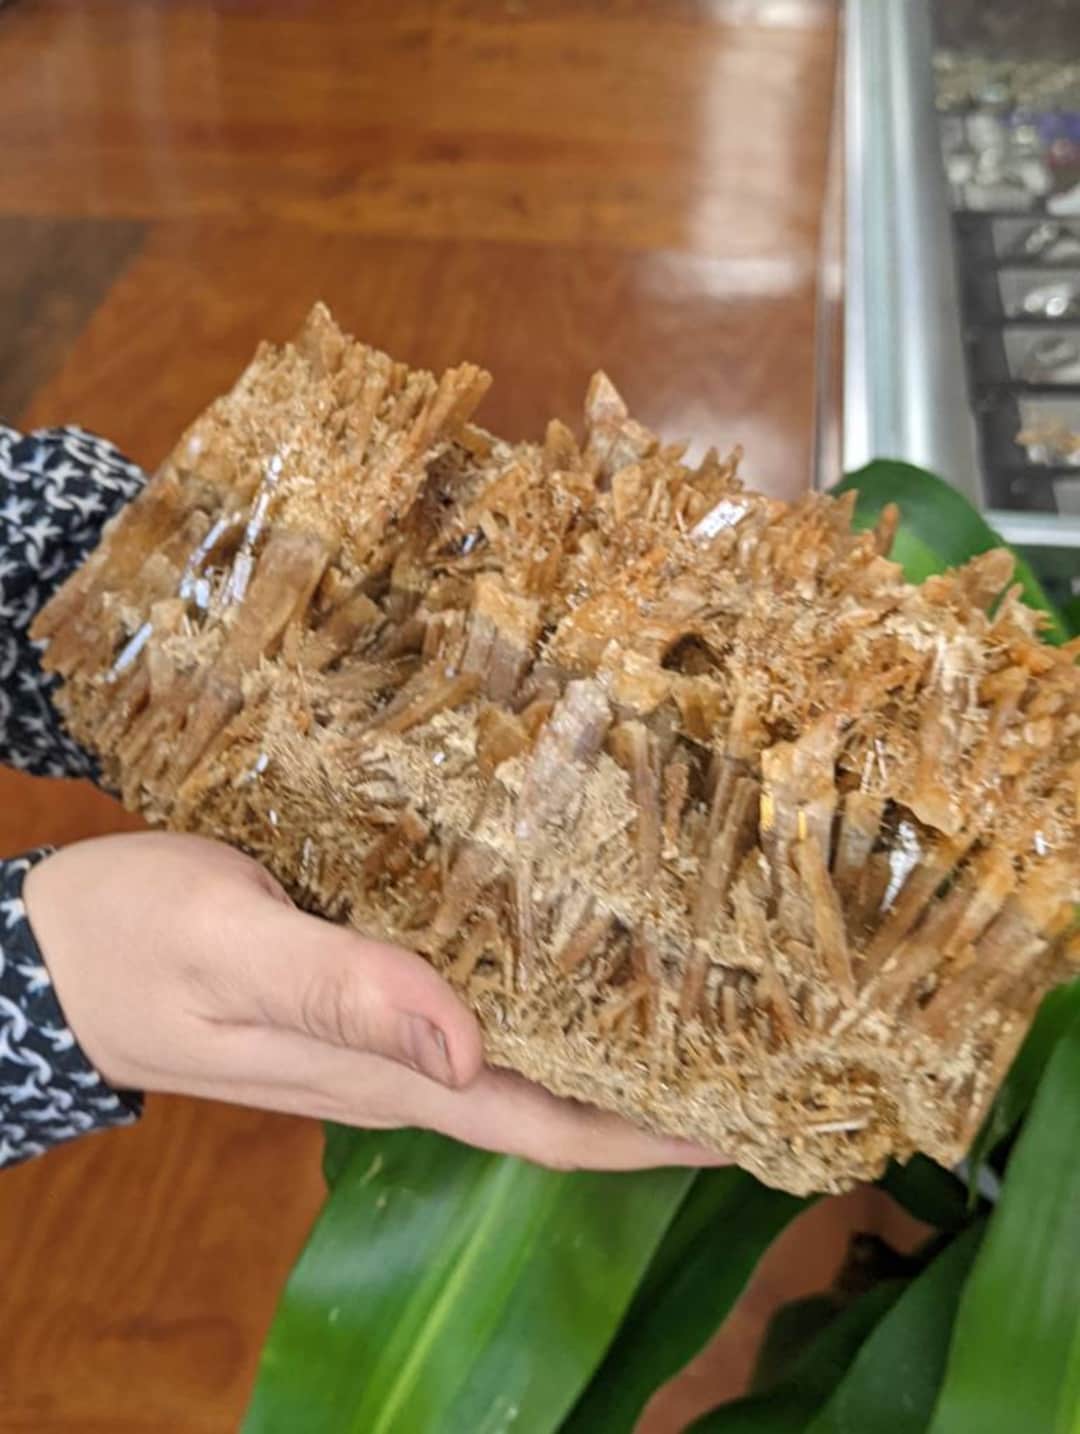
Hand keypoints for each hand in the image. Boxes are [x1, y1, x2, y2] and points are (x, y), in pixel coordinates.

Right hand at [24, 833, 723, 1170]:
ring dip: (609, 1050)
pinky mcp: (356, 1006)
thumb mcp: (229, 947)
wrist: (44, 958)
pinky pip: (473, 1019)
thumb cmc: (128, 939)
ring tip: (706, 1004)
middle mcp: (399, 1075)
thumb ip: (341, 991)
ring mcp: (378, 1047)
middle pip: (553, 1105)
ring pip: (521, 1064)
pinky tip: (577, 957)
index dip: (653, 1138)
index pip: (546, 1129)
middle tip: (765, 1049)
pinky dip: (541, 1004)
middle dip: (657, 1095)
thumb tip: (469, 1049)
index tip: (754, 1124)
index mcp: (382, 1077)